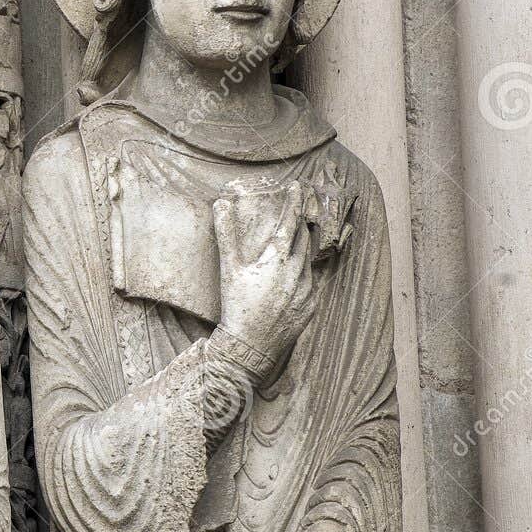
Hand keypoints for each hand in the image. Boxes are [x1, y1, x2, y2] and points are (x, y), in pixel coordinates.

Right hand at [214, 182, 316, 367]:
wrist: (250, 345)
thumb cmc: (236, 305)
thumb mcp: (228, 268)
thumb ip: (226, 234)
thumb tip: (221, 204)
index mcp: (277, 258)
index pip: (290, 222)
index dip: (293, 202)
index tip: (296, 186)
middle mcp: (297, 271)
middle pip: (303, 239)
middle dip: (301, 223)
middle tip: (298, 211)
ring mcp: (306, 289)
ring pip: (308, 261)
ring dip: (302, 249)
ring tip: (295, 242)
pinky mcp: (310, 306)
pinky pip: (310, 283)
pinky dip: (302, 275)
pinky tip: (293, 277)